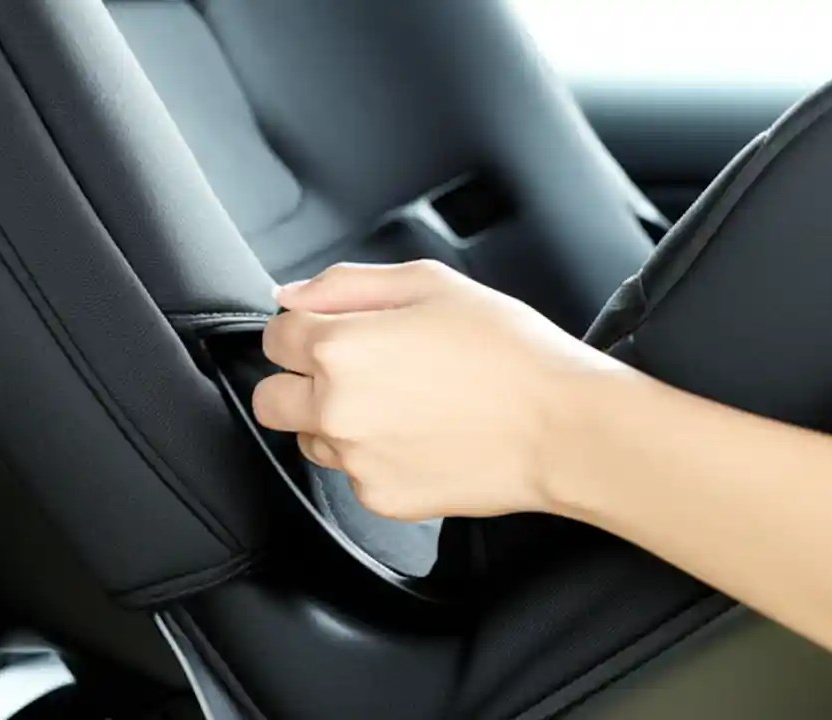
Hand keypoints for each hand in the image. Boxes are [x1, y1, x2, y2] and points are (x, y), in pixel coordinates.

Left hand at [251, 260, 620, 520]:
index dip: (307, 329)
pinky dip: (375, 458)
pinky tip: (422, 437)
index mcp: (339, 346)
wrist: (560, 427)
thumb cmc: (508, 349)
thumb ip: (346, 284)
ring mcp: (355, 460)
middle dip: (300, 381)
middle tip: (357, 372)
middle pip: (270, 397)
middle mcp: (334, 407)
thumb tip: (288, 297)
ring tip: (402, 405)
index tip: (341, 332)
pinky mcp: (380, 498)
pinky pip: (352, 474)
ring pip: (309, 439)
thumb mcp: (430, 283)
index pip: (275, 337)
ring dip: (335, 422)